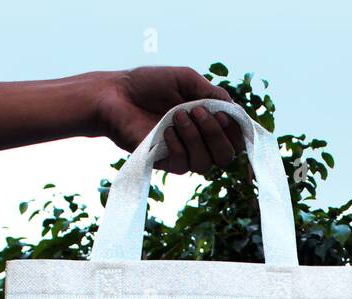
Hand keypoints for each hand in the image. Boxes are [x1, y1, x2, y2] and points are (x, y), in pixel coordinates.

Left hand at [83, 67, 246, 174]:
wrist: (115, 94)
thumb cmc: (148, 84)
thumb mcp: (186, 79)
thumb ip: (212, 93)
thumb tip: (233, 109)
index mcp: (207, 122)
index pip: (235, 138)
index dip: (236, 131)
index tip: (224, 114)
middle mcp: (198, 141)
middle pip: (226, 155)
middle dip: (217, 134)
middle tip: (198, 112)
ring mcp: (182, 154)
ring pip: (206, 164)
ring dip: (197, 138)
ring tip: (178, 115)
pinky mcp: (164, 163)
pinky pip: (184, 166)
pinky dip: (179, 146)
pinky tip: (165, 130)